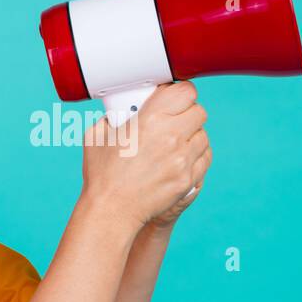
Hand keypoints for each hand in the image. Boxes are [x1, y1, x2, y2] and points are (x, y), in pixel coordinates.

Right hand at [80, 81, 210, 230]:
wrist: (112, 210)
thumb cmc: (102, 174)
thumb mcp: (97, 135)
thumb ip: (112, 116)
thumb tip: (120, 110)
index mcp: (151, 118)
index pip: (186, 92)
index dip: (181, 93)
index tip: (173, 98)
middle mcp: (171, 135)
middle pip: (199, 112)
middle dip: (188, 113)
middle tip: (176, 120)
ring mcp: (183, 158)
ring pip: (203, 136)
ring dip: (193, 135)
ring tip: (178, 141)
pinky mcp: (188, 178)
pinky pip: (205, 158)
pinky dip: (197, 156)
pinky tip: (183, 158)